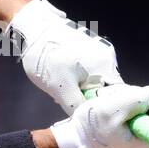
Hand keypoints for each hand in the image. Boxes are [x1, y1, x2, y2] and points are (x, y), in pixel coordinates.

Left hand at [8, 0, 122, 113]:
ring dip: (81, 88)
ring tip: (62, 87)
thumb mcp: (60, 87)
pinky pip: (88, 70)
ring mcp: (99, 50)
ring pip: (95, 79)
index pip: (115, 95)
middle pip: (105, 88)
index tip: (89, 115)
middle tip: (69, 100)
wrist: (33, 26)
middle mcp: (107, 57)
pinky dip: (77, 77)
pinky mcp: (89, 47)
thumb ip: (77, 106)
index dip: (103, 108)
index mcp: (105, 65)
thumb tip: (88, 120)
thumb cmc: (46, 57)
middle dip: (88, 98)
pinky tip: (62, 76)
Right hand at [48, 83, 148, 147]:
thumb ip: (138, 99)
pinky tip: (112, 105)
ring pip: (146, 99)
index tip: (130, 105)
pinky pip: (137, 103)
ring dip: (128, 96)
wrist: (79, 136)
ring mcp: (144, 129)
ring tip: (111, 104)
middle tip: (117, 103)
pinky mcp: (137, 123)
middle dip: (137, 97)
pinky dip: (124, 99)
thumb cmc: (93, 128)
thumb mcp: (113, 111)